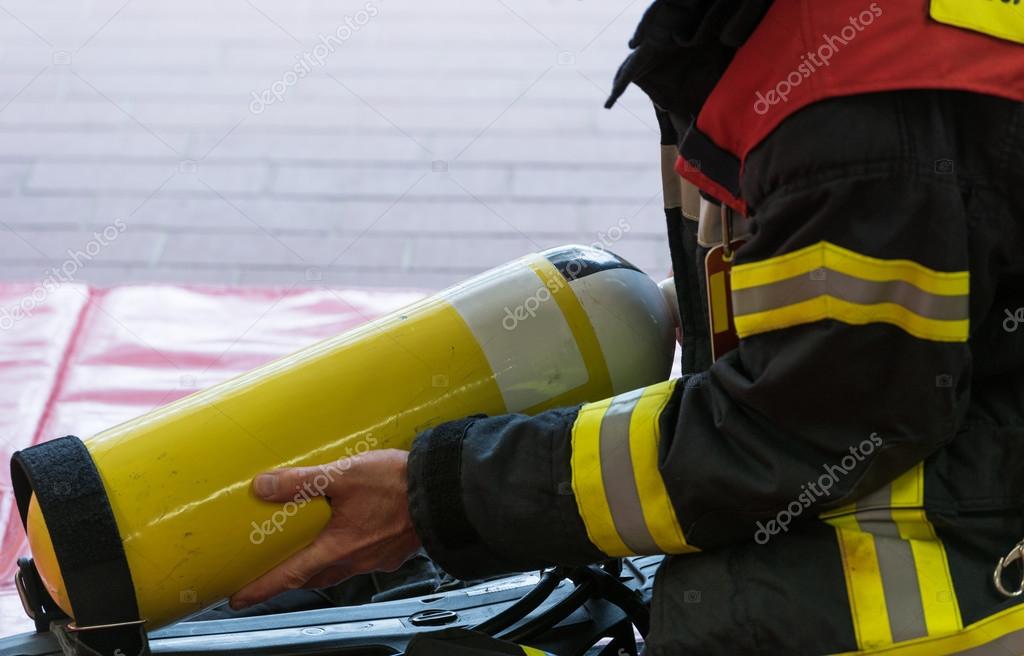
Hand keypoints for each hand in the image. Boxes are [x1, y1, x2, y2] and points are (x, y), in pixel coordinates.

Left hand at [230, 449, 420, 608]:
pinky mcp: (392, 551)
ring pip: (336, 570)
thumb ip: (303, 481)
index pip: (290, 575)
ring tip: (305, 554)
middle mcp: (355, 560)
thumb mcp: (344, 475)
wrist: (444, 492)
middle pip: (312, 578)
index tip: (239, 598)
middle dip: (288, 579)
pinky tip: (348, 537)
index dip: (261, 588)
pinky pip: (359, 560)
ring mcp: (375, 558)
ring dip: (316, 567)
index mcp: (338, 547)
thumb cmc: (399, 484)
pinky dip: (344, 554)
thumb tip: (265, 486)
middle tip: (269, 575)